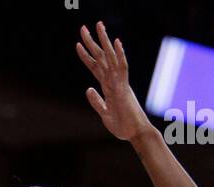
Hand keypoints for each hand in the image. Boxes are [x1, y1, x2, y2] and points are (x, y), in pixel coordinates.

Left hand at [76, 22, 152, 143]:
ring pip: (111, 58)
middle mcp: (114, 81)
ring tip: (98, 25)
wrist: (136, 133)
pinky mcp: (124, 89)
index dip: (87, 56)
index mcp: (109, 87)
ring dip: (104, 41)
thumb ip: (97, 101)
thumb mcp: (104, 114)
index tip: (78, 44)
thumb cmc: (123, 126)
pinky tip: (116, 42)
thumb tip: (89, 89)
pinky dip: (120, 55)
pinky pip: (122, 69)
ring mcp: (120, 83)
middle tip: (83, 27)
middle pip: (101, 58)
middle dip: (92, 42)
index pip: (96, 67)